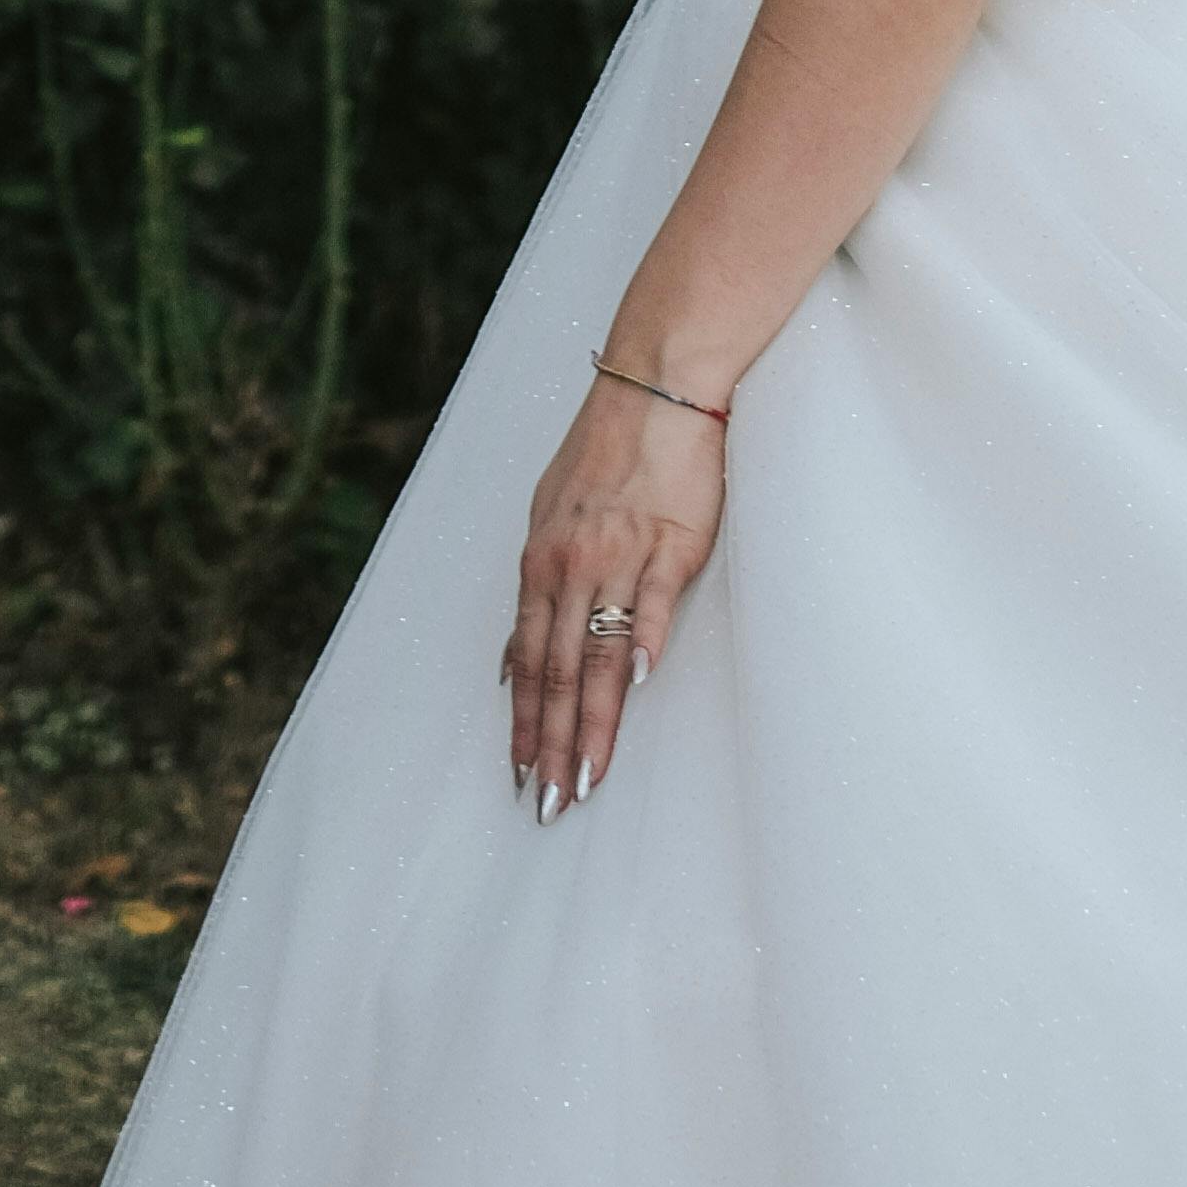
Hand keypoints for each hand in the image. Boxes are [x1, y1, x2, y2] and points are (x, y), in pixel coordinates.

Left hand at [504, 362, 725, 814]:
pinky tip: (637, 689)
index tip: (522, 773)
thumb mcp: (550, 513)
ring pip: (599, 655)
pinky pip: (651, 604)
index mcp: (541, 560)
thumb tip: (514, 657)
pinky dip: (642, 646)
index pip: (528, 659)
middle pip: (557, 671)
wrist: (658, 383)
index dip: (525, 722)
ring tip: (587, 778)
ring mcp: (621, 555)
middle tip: (548, 803)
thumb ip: (537, 586)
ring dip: (592, 722)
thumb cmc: (606, 449)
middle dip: (552, 744)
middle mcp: (571, 564)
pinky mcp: (671, 543)